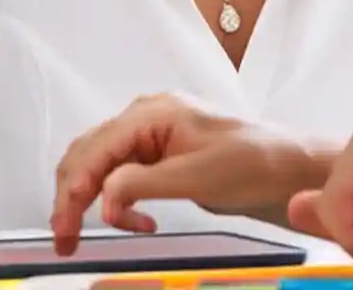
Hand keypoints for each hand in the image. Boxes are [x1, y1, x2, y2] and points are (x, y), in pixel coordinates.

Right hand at [50, 94, 324, 254]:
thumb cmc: (254, 161)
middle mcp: (145, 118)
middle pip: (87, 155)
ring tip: (90, 234)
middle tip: (66, 239)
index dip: (75, 188)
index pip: (96, 149)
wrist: (286, 167)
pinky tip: (136, 221)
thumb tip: (101, 196)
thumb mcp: (196, 176)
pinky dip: (115, 202)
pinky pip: (118, 177)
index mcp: (152, 113)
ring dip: (88, 201)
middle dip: (71, 198)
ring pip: (97, 167)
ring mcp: (149, 137)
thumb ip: (142, 183)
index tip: (66, 225)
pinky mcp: (156, 158)